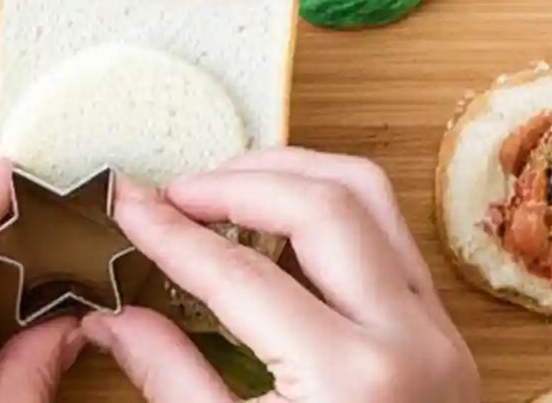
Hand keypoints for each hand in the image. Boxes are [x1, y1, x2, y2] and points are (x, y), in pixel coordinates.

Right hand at [81, 148, 480, 402]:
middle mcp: (408, 337)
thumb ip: (167, 375)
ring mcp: (438, 328)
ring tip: (222, 187)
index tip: (125, 204)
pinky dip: (328, 203)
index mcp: (349, 378)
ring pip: (369, 195)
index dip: (171, 232)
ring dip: (290, 174)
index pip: (239, 273)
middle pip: (321, 204)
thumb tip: (108, 315)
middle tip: (173, 193)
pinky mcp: (443, 328)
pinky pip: (388, 229)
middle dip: (234, 181)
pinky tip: (274, 218)